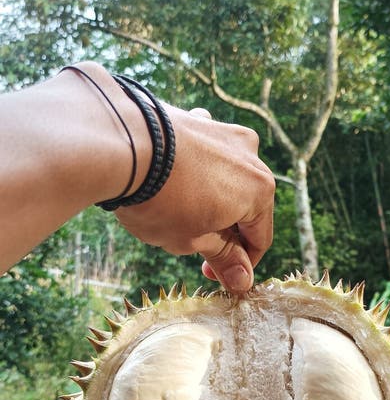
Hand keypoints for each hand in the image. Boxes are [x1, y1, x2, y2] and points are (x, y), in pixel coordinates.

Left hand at [116, 106, 274, 291]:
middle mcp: (251, 157)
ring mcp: (224, 133)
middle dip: (223, 228)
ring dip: (209, 198)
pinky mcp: (197, 119)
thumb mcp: (194, 240)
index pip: (258, 238)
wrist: (120, 146)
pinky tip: (171, 177)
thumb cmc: (161, 201)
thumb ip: (224, 257)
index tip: (213, 273)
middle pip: (245, 204)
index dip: (238, 263)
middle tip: (192, 246)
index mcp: (260, 191)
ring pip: (226, 176)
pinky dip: (194, 168)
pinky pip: (204, 151)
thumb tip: (243, 280)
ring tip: (176, 213)